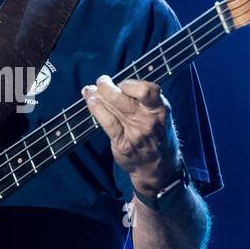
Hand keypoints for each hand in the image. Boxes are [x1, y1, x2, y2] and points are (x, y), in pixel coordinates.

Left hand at [81, 74, 182, 195]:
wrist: (158, 167)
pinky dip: (97, 110)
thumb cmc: (156, 136)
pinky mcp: (124, 143)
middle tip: (101, 82)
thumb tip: (116, 84)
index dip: (130, 84)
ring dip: (98, 95)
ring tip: (89, 90)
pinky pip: (108, 122)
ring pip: (114, 107)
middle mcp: (149, 120)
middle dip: (107, 86)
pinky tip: (91, 102)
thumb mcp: (159, 116)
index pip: (147, 89)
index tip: (121, 84)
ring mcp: (136, 132)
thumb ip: (143, 101)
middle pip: (124, 97)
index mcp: (160, 109)